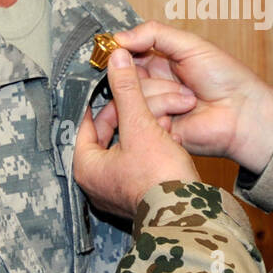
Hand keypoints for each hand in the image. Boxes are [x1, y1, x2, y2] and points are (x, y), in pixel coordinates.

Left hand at [75, 49, 200, 219]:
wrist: (187, 214)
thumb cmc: (158, 176)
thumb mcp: (140, 126)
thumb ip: (127, 91)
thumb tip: (116, 59)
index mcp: (86, 166)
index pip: (84, 122)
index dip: (100, 97)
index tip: (111, 81)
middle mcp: (96, 182)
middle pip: (108, 133)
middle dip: (131, 114)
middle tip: (145, 99)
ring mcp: (116, 191)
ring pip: (126, 145)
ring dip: (145, 127)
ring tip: (164, 116)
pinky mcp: (137, 194)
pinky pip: (139, 161)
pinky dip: (152, 145)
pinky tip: (170, 135)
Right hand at [95, 21, 272, 173]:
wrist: (242, 114)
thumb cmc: (225, 77)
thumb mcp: (190, 45)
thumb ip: (153, 34)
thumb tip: (118, 37)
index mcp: (160, 61)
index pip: (126, 55)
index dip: (119, 53)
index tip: (114, 50)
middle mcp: (153, 84)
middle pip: (124, 78)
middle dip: (145, 77)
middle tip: (172, 77)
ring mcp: (155, 108)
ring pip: (134, 98)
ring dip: (164, 96)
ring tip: (190, 100)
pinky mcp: (157, 129)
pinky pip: (143, 119)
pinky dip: (163, 114)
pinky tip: (184, 114)